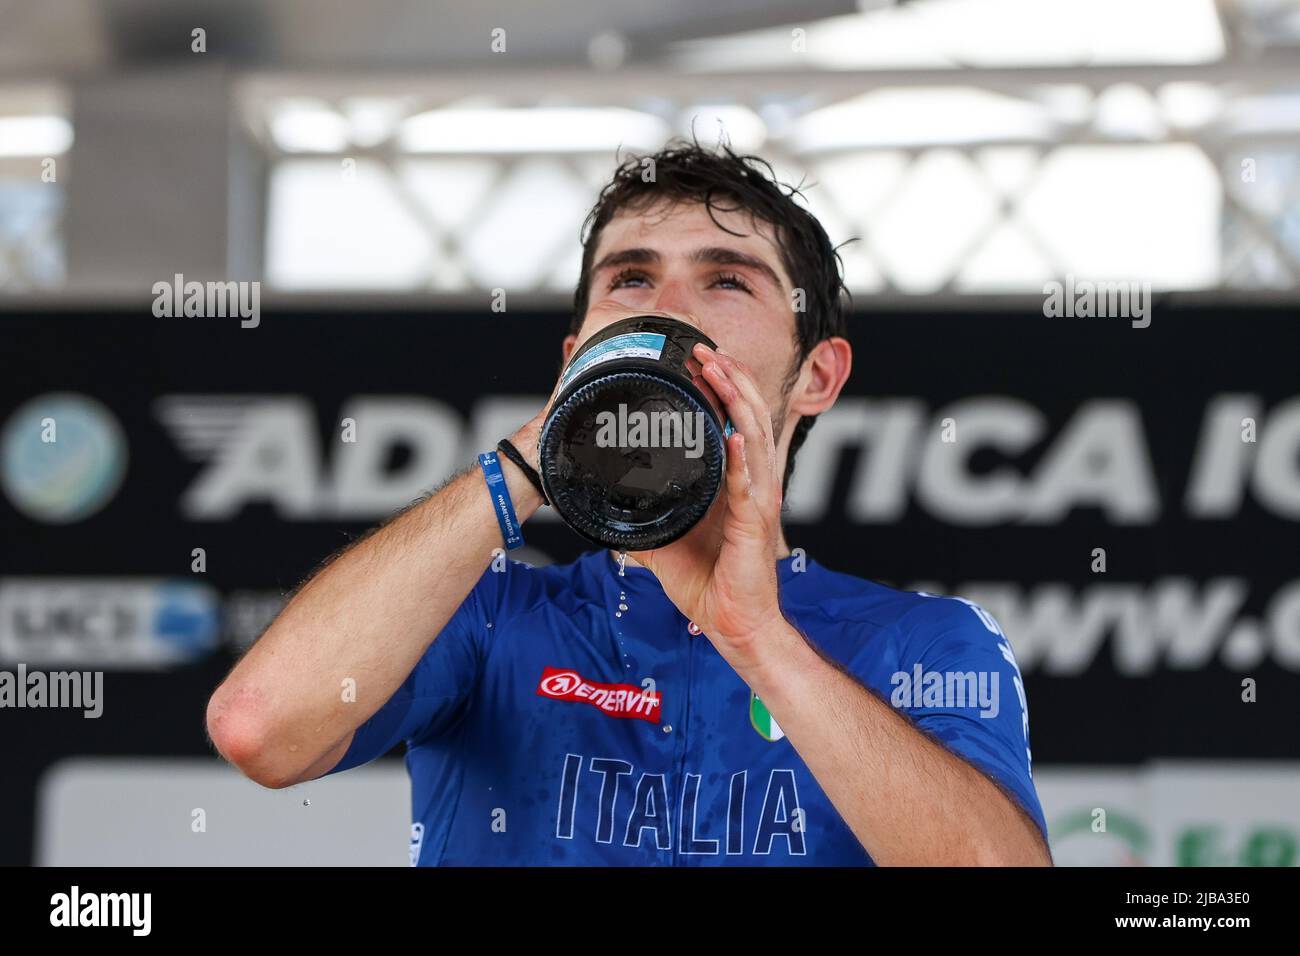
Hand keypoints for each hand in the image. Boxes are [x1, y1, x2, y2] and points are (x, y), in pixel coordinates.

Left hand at [628, 343, 787, 670]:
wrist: (734, 625)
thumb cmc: (710, 585)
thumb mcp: (666, 543)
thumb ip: (645, 520)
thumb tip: (608, 510)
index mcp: (737, 482)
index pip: (735, 421)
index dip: (721, 388)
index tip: (698, 360)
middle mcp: (754, 483)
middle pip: (749, 415)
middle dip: (728, 378)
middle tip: (704, 350)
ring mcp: (759, 501)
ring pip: (754, 436)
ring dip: (735, 400)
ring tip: (717, 371)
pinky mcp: (755, 525)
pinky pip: (750, 485)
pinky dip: (742, 458)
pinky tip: (733, 436)